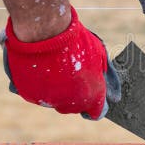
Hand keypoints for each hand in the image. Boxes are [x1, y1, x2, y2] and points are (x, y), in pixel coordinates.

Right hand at [0, 6, 120, 119]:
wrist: (44, 32)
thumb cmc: (76, 41)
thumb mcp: (100, 55)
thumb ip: (108, 79)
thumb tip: (115, 97)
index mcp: (91, 97)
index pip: (96, 112)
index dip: (95, 103)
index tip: (91, 93)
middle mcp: (70, 104)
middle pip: (74, 107)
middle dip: (75, 94)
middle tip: (70, 72)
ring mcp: (49, 101)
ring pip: (55, 101)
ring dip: (56, 89)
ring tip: (54, 66)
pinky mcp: (29, 95)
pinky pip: (36, 94)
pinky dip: (38, 85)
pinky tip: (40, 67)